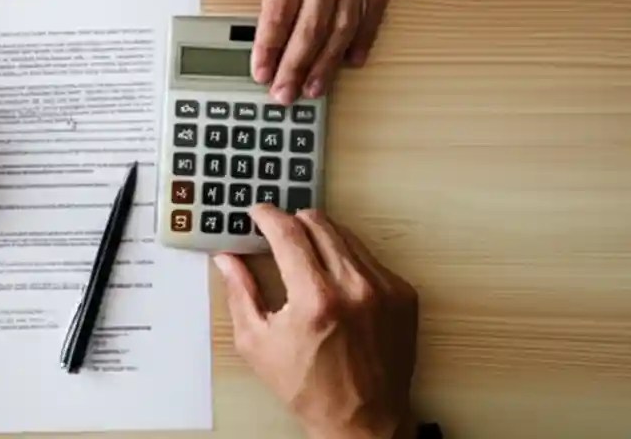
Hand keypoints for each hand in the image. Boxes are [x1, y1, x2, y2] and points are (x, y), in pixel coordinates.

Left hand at [194, 0, 389, 104]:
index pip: (279, 7)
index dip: (269, 46)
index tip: (260, 72)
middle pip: (314, 23)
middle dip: (297, 65)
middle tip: (284, 95)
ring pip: (347, 18)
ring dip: (329, 58)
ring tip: (315, 87)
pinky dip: (366, 32)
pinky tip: (353, 57)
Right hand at [214, 207, 418, 438]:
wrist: (363, 419)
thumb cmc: (310, 389)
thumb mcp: (258, 344)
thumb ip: (240, 293)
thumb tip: (227, 259)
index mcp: (315, 299)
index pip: (288, 232)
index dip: (268, 216)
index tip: (258, 213)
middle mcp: (354, 287)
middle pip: (319, 223)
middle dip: (294, 222)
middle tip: (279, 232)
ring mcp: (384, 289)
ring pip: (346, 235)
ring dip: (321, 237)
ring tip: (306, 257)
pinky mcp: (403, 294)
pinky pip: (369, 258)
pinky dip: (348, 260)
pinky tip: (335, 281)